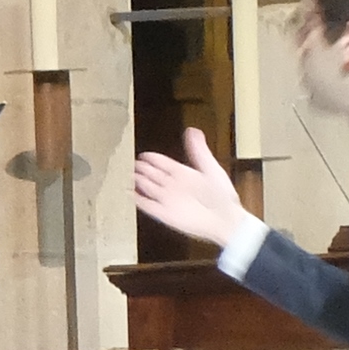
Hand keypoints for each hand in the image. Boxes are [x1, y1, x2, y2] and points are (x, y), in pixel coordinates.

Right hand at [134, 128, 251, 247]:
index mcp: (182, 173)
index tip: (142, 154)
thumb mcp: (210, 168)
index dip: (151, 158)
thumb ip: (199, 150)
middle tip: (128, 163)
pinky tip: (128, 193)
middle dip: (140, 168)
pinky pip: (146, 205)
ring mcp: (166, 199)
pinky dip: (136, 199)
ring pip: (145, 187)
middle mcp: (172, 185)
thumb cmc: (222, 195)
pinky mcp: (163, 213)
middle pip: (150, 174)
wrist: (224, 220)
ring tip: (123, 175)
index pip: (161, 163)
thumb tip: (192, 129)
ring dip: (136, 181)